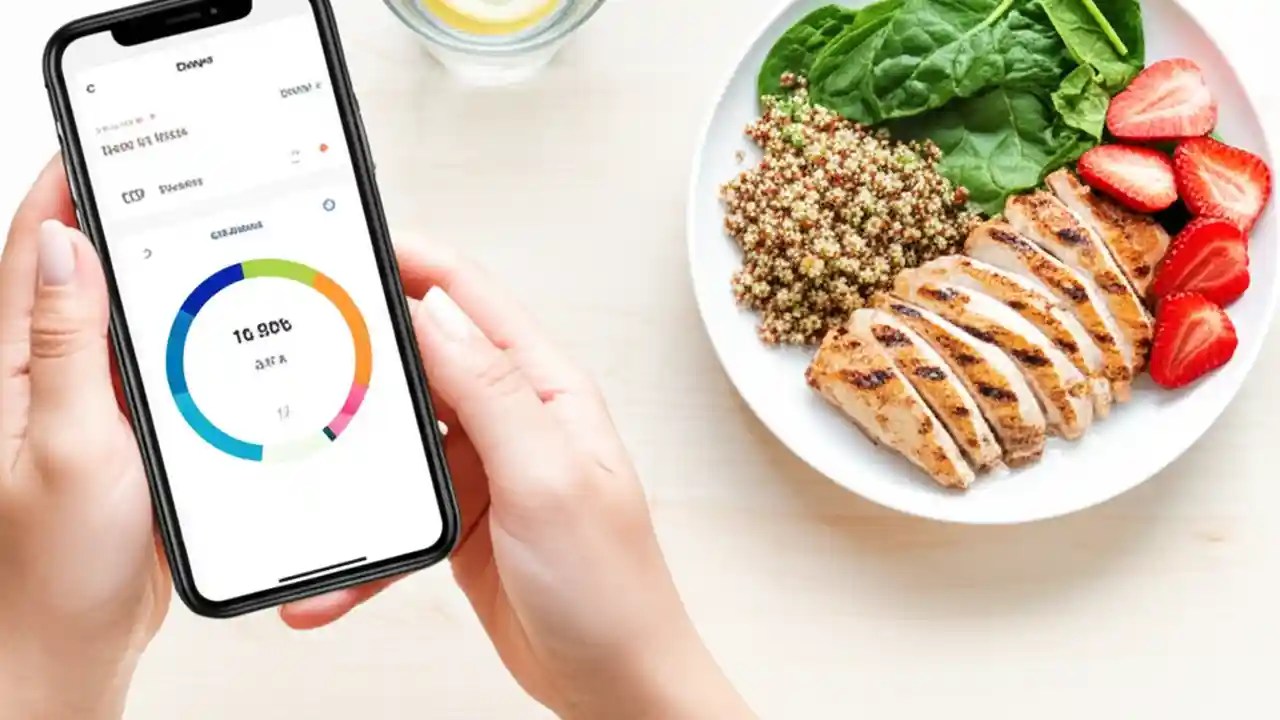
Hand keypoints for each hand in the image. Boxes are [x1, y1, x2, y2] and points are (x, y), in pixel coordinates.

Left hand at [0, 159, 170, 718]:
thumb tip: (71, 246)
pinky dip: (184, 330)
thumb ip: (65, 345)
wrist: (71, 644)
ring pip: (125, 308)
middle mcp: (43, 368)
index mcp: (12, 361)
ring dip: (160, 269)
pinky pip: (153, 358)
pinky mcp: (124, 426)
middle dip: (124, 210)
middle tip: (177, 166)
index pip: (38, 241)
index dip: (71, 180)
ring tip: (202, 224)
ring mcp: (85, 396)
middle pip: (83, 263)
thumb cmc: (48, 568)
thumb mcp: (68, 447)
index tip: (112, 134)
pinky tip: (212, 318)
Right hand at [280, 240, 754, 718]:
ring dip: (346, 462)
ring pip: (396, 437)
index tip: (343, 247)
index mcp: (545, 390)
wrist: (613, 683)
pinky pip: (394, 509)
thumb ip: (491, 393)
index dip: (409, 263)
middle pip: (420, 360)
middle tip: (291, 357)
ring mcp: (483, 467)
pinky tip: (331, 578)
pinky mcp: (459, 517)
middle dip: (356, 357)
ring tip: (297, 477)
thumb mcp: (548, 479)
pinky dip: (361, 542)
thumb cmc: (609, 586)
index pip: (470, 299)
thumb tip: (437, 310)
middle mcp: (512, 418)